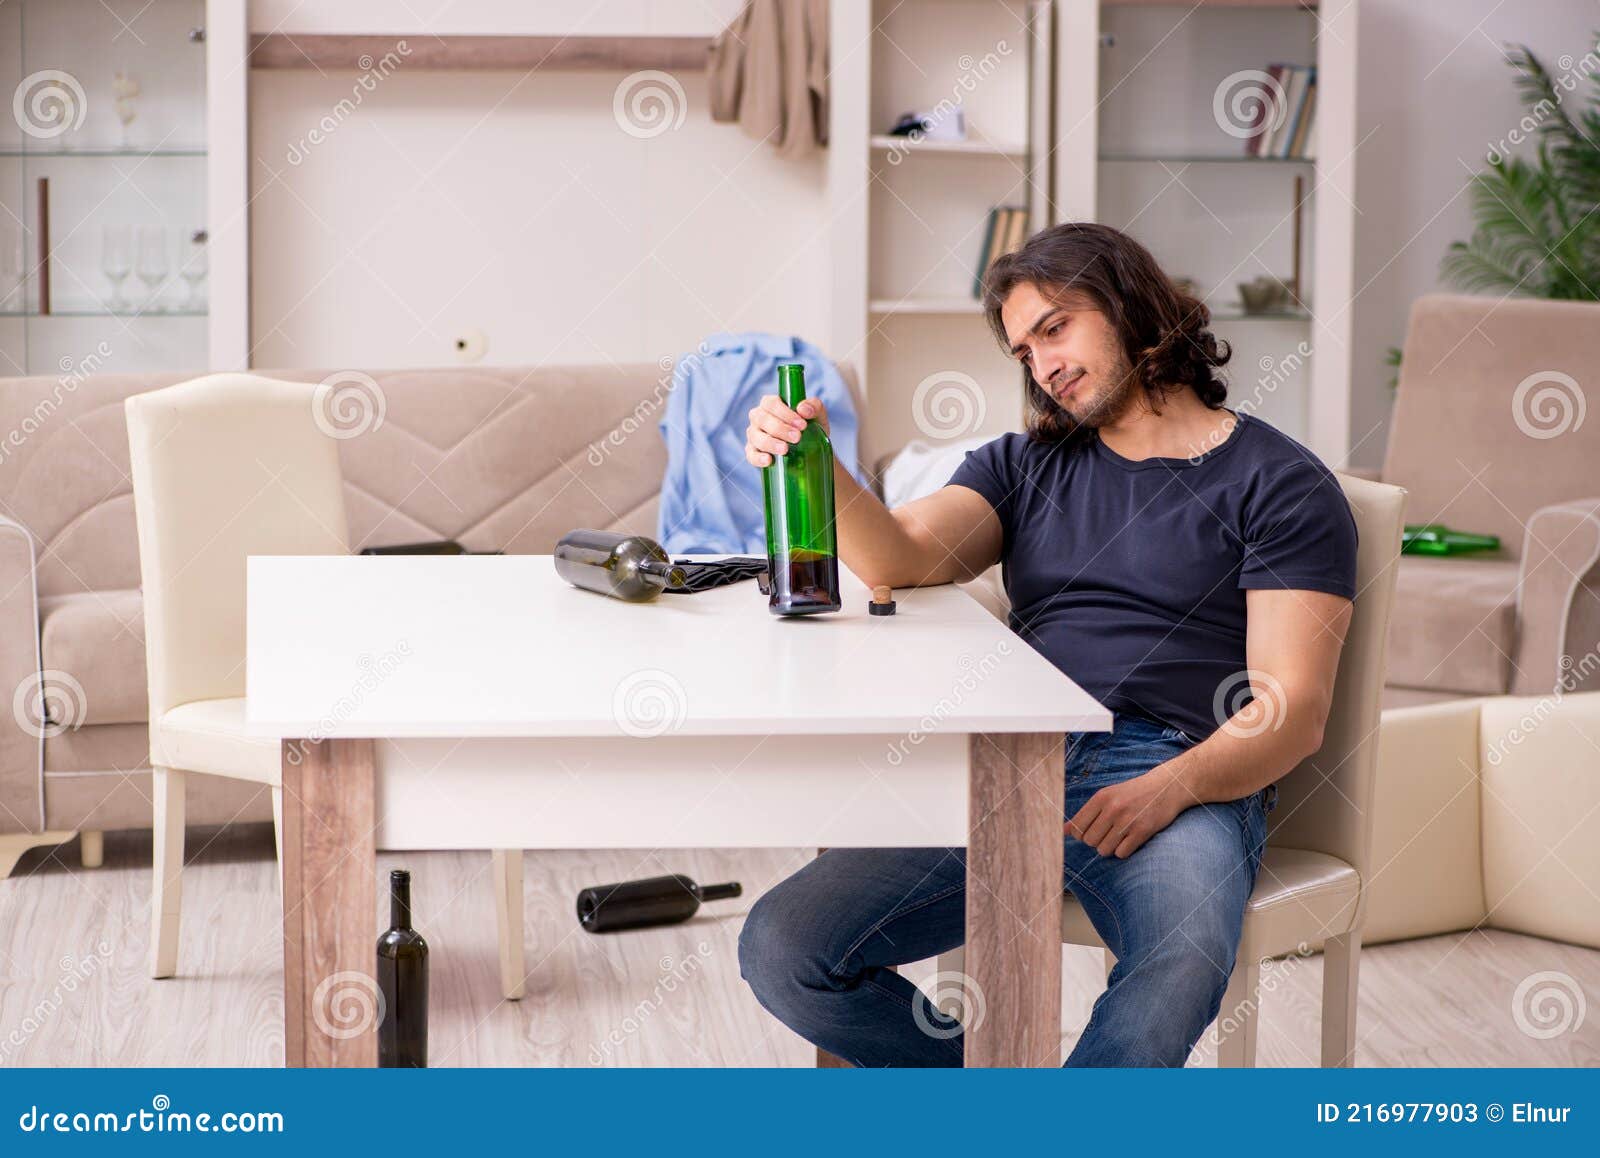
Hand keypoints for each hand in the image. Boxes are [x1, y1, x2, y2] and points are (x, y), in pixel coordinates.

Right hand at [744, 394, 829, 467]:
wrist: (812, 450)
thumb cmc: (811, 427)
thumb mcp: (818, 415)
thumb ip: (814, 406)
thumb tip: (803, 410)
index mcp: (771, 405)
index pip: (771, 404)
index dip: (785, 413)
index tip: (802, 425)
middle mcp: (758, 418)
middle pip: (762, 419)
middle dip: (779, 428)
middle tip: (797, 437)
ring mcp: (754, 435)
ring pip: (756, 437)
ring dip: (770, 443)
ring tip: (785, 450)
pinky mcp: (753, 452)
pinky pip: (751, 455)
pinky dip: (758, 458)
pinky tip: (769, 460)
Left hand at [1065, 762, 1186, 858]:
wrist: (1167, 788)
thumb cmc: (1134, 793)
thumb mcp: (1109, 796)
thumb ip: (1086, 813)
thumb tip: (1063, 831)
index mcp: (1101, 798)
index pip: (1077, 827)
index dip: (1080, 835)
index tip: (1090, 832)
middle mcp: (1112, 808)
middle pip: (1089, 840)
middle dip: (1096, 842)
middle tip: (1108, 834)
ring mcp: (1127, 820)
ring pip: (1104, 849)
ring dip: (1110, 848)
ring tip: (1119, 837)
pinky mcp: (1142, 831)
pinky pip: (1121, 853)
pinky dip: (1123, 851)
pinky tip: (1130, 840)